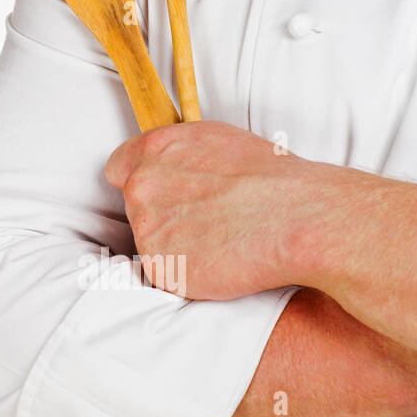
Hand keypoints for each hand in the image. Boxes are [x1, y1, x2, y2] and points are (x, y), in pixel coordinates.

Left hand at [105, 121, 323, 299]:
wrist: (297, 219)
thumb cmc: (273, 179)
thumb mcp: (219, 141)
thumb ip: (180, 154)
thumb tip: (171, 166)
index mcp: (155, 149)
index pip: (118, 168)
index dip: (140, 182)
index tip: (161, 194)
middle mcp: (143, 187)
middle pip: (135, 208)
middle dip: (163, 216)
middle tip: (207, 221)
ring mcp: (148, 229)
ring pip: (152, 243)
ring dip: (176, 246)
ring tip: (221, 240)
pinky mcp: (161, 269)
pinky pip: (167, 275)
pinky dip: (188, 274)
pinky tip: (220, 261)